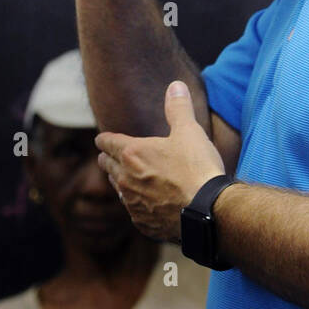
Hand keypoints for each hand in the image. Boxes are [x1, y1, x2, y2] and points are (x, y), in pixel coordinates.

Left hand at [95, 82, 225, 239]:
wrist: (208, 210)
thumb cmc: (197, 168)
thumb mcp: (189, 131)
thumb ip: (178, 107)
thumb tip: (175, 85)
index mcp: (132, 154)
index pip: (107, 142)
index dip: (104, 139)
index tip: (101, 139)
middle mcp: (126, 179)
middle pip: (106, 166)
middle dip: (107, 159)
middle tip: (107, 156)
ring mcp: (133, 204)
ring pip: (118, 190)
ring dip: (121, 182)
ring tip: (126, 179)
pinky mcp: (143, 223)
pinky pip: (133, 212)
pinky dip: (137, 205)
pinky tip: (145, 203)